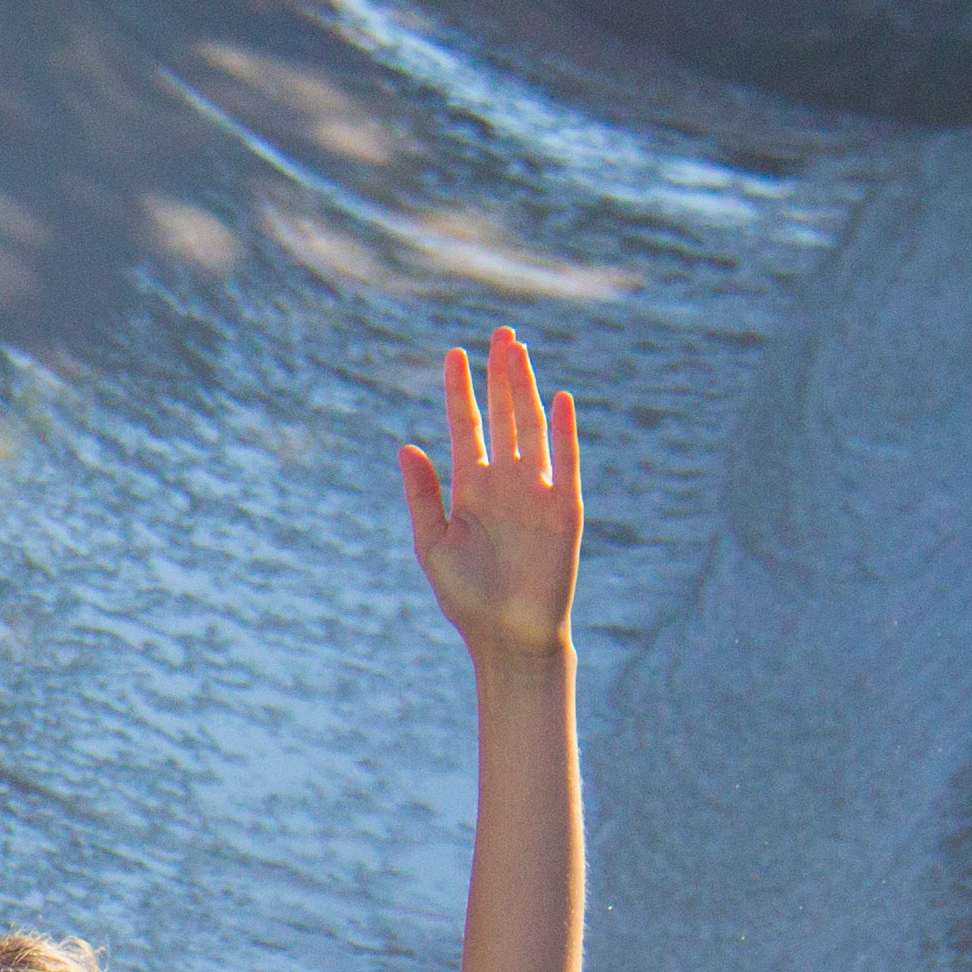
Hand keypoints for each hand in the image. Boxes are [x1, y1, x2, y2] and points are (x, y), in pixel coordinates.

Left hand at [399, 327, 582, 665]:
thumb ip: (423, 496)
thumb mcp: (433, 543)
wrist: (507, 637)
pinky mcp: (564, 509)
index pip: (466, 427)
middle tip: (499, 333)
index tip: (454, 354)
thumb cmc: (467, 598)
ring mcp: (537, 491)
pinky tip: (558, 399)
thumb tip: (406, 447)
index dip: (460, 391)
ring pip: (532, 428)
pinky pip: (566, 462)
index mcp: (471, 489)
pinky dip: (563, 432)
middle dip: (500, 376)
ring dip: (526, 390)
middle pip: (503, 417)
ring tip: (518, 350)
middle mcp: (505, 482)